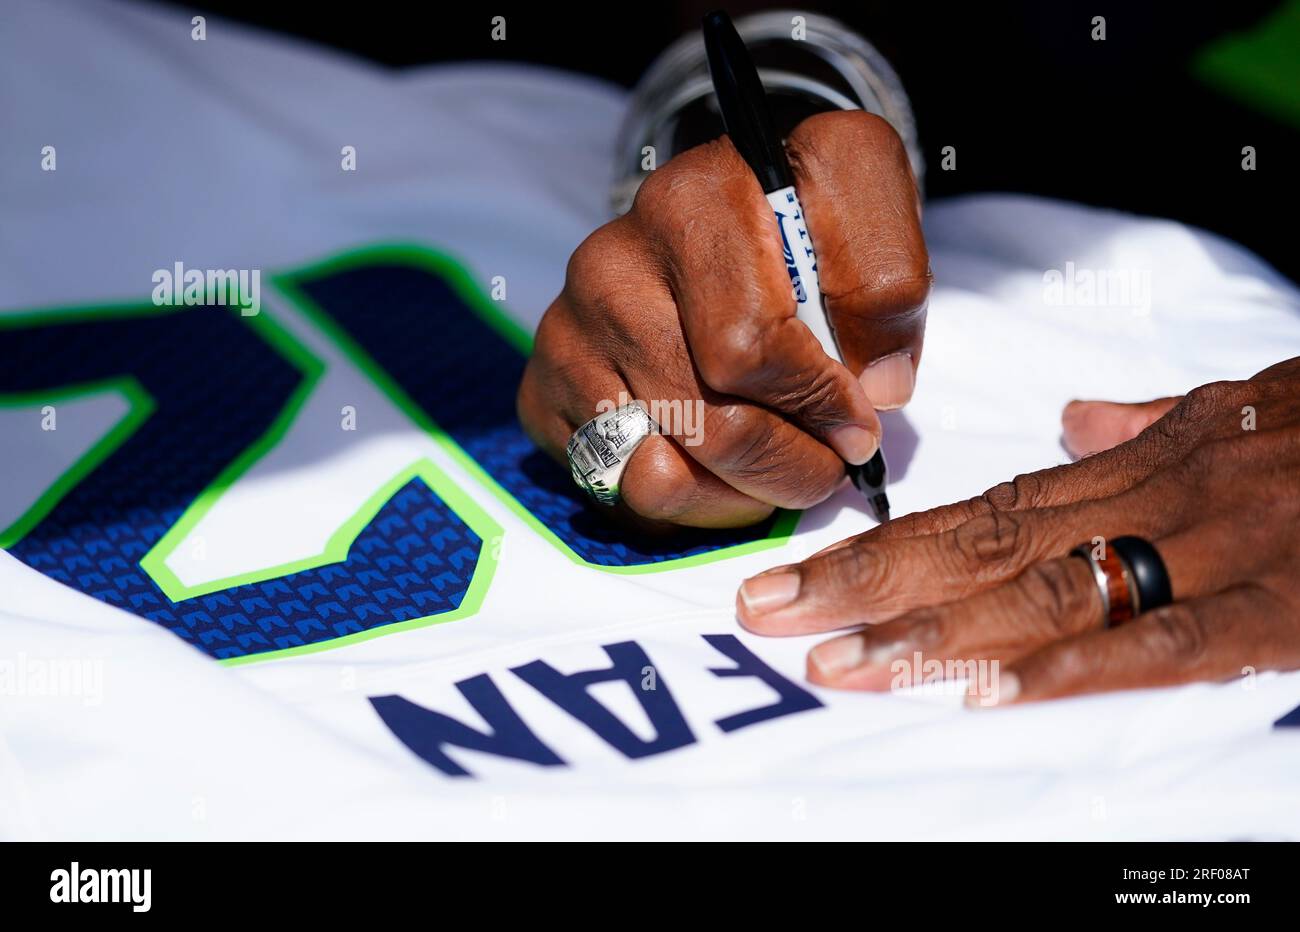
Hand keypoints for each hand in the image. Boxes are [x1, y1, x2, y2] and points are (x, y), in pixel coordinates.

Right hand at [518, 111, 928, 527]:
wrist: (714, 208)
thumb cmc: (797, 209)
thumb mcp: (864, 197)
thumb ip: (886, 284)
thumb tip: (878, 390)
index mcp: (687, 209)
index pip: (749, 348)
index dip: (817, 407)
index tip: (859, 427)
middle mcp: (608, 268)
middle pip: (706, 424)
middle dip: (788, 468)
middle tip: (827, 467)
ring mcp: (567, 334)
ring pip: (655, 477)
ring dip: (736, 497)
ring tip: (774, 471)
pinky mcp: (544, 391)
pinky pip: (614, 493)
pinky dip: (680, 504)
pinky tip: (717, 465)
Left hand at [735, 358, 1299, 705]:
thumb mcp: (1241, 405)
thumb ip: (1148, 423)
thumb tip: (1073, 424)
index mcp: (1133, 465)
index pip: (974, 510)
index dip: (875, 547)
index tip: (789, 578)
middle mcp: (1151, 503)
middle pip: (979, 547)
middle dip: (864, 585)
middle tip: (766, 616)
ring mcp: (1212, 553)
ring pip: (1047, 592)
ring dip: (935, 632)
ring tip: (839, 664)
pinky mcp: (1280, 610)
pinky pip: (1163, 643)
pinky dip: (1074, 668)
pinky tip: (989, 691)